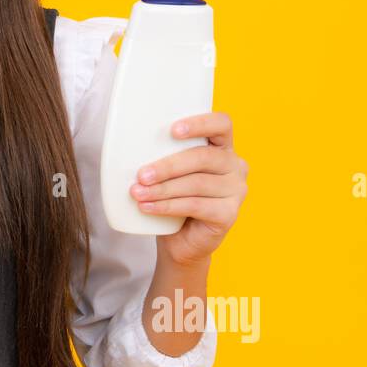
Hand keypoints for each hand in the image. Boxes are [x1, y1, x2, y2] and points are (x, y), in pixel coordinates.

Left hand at [129, 111, 247, 266]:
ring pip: (196, 183)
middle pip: (203, 157)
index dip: (199, 124)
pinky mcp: (229, 214)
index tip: (172, 130)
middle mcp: (235, 166)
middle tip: (141, 175)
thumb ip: (163, 154)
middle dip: (168, 166)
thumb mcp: (168, 172)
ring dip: (163, 189)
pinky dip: (168, 206)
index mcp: (222, 147)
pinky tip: (148, 207)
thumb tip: (130, 144)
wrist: (181, 242)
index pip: (222, 124)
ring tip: (138, 193)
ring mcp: (236, 191)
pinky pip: (196, 206)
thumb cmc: (173, 200)